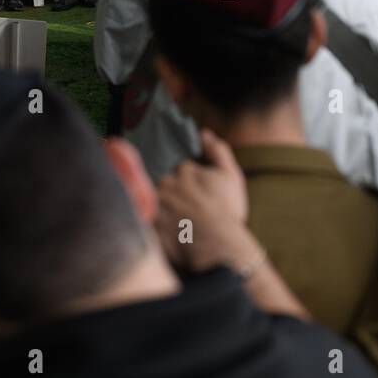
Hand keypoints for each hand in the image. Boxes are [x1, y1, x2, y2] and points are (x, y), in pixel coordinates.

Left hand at [154, 129, 251, 272]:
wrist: (218, 244)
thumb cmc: (227, 210)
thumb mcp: (231, 175)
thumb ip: (218, 151)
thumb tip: (205, 133)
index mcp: (185, 171)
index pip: (182, 172)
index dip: (191, 185)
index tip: (198, 197)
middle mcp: (166, 184)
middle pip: (165, 186)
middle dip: (173, 196)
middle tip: (187, 212)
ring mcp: (156, 205)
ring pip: (154, 203)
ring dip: (162, 211)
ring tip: (177, 226)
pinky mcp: (149, 226)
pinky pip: (146, 224)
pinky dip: (153, 228)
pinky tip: (165, 236)